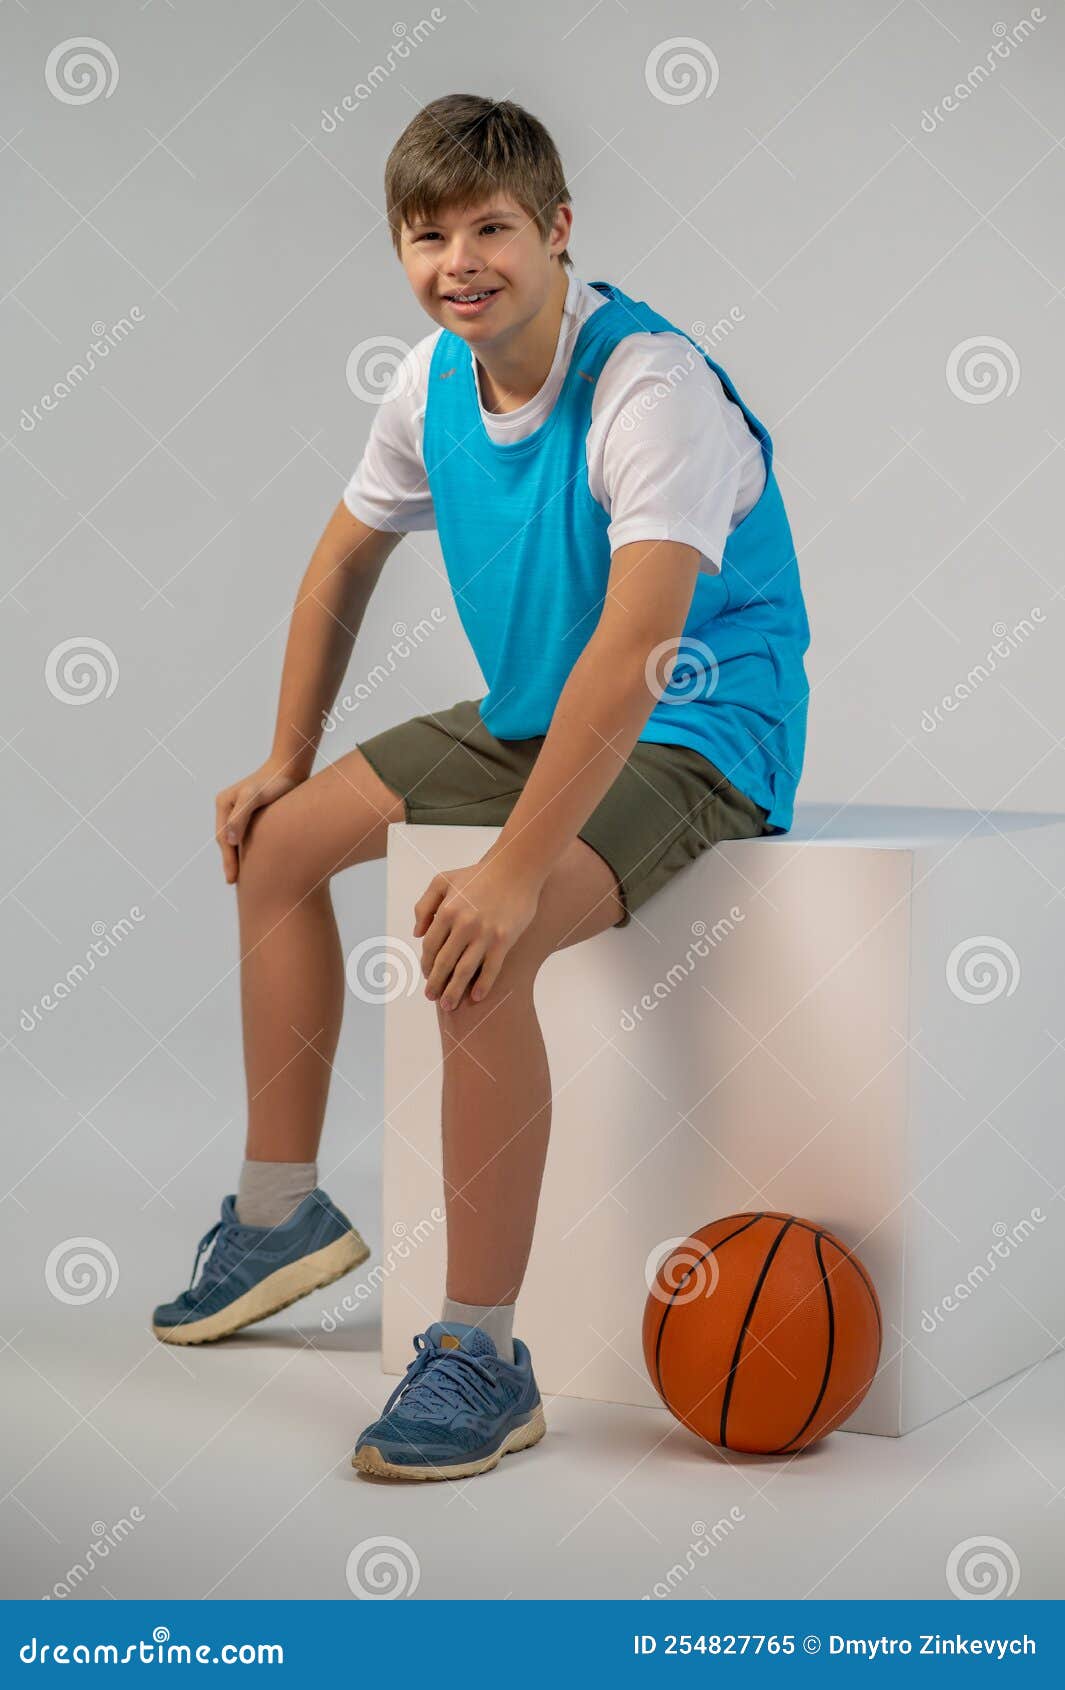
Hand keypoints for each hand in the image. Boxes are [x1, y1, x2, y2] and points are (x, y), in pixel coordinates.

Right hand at [215, 755, 307, 882]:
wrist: (291, 768)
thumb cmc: (276, 782)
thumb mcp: (256, 796)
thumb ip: (241, 816)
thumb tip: (227, 840)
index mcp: (224, 803)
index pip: (223, 838)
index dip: (228, 860)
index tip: (232, 879)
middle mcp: (229, 807)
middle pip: (226, 840)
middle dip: (230, 861)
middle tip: (235, 883)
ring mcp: (240, 809)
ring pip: (236, 839)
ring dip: (238, 857)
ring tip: (244, 877)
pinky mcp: (253, 812)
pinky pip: (247, 835)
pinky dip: (249, 849)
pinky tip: (257, 861)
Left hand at [414, 856, 541, 1010]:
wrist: (515, 869)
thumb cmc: (478, 874)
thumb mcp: (443, 880)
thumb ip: (424, 905)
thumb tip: (416, 933)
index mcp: (446, 911)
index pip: (430, 947)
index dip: (427, 964)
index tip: (428, 975)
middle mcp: (463, 924)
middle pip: (444, 963)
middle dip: (436, 984)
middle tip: (431, 998)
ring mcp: (484, 933)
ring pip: (464, 971)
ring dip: (454, 991)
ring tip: (449, 1005)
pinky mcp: (503, 940)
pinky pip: (491, 969)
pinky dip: (482, 986)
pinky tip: (476, 997)